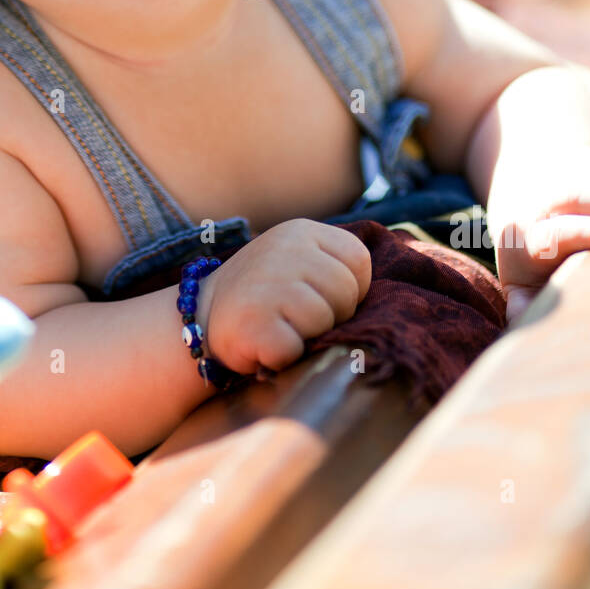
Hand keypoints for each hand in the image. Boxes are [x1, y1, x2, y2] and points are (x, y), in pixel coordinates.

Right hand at [196, 219, 371, 376]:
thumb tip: (389, 293)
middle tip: (296, 318)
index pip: (359, 262)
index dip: (348, 290)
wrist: (200, 317)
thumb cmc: (264, 295)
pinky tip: (264, 345)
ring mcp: (267, 284)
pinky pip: (295, 348)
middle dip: (330, 315)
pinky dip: (283, 357)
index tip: (320, 298)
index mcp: (302, 231)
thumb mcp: (298, 261)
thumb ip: (334, 266)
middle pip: (346, 293)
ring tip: (280, 328)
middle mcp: (285, 249)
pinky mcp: (254, 322)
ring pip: (324, 321)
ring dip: (306, 336)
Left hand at [493, 161, 589, 322]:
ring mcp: (572, 179)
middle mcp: (545, 200)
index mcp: (525, 234)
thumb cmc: (533, 263)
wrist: (531, 209)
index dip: (586, 232)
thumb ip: (523, 304)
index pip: (553, 233)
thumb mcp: (521, 284)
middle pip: (577, 194)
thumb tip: (523, 319)